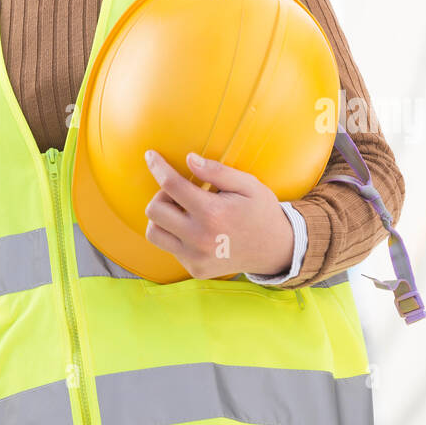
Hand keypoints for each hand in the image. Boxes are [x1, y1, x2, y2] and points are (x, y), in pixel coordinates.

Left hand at [143, 149, 295, 279]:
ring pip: (154, 232)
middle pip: (154, 210)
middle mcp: (200, 239)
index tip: (150, 155)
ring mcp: (196, 257)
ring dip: (162, 217)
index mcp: (213, 214)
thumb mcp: (248, 185)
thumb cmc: (260, 211)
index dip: (158, 167)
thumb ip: (217, 171)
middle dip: (162, 195)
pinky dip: (174, 234)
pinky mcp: (195, 269)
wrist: (275, 250)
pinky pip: (169, 247)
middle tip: (180, 192)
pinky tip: (194, 228)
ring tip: (183, 211)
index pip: (171, 186)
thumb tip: (189, 159)